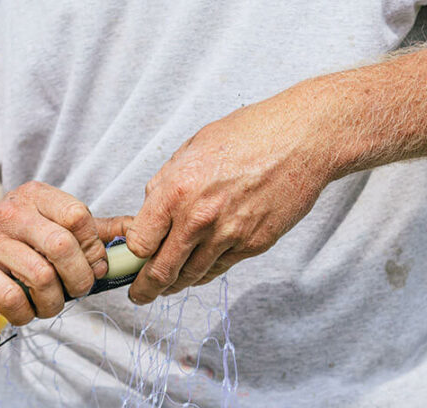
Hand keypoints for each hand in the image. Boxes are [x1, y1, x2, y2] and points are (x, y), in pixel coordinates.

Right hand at [0, 180, 123, 324]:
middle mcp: (10, 212)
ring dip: (54, 301)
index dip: (93, 248)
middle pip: (62, 246)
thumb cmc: (14, 235)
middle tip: (78, 289)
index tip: (93, 265)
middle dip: (79, 278)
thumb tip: (137, 231)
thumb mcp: (49, 220)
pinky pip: (11, 298)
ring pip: (40, 276)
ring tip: (50, 303)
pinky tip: (24, 310)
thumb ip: (92, 228)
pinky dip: (26, 314)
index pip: (78, 216)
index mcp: (35, 195)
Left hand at [125, 84, 336, 303]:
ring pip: (191, 276)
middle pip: (161, 270)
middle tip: (138, 293)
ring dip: (174, 285)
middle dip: (145, 288)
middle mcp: (199, 217)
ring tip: (164, 287)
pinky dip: (203, 275)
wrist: (299, 142)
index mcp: (177, 188)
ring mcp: (228, 235)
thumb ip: (168, 180)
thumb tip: (151, 207)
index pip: (140, 239)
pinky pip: (219, 269)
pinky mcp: (253, 246)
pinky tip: (196, 273)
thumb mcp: (193, 146)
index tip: (127, 258)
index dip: (131, 252)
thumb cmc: (249, 134)